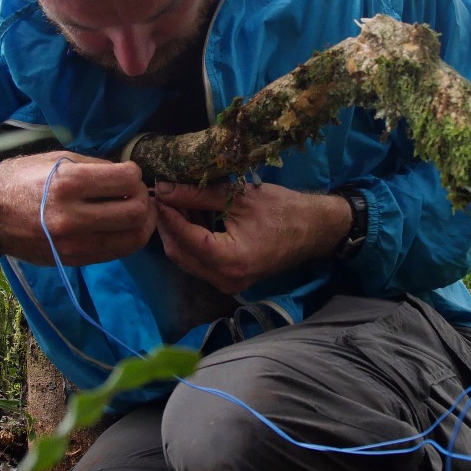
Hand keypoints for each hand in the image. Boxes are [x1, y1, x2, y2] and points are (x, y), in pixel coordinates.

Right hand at [0, 152, 154, 265]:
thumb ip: (96, 167)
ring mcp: (74, 244)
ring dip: (143, 222)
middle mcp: (73, 217)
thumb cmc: (23, 178)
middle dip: (143, 198)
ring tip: (135, 210)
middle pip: (136, 212)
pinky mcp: (74, 260)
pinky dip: (129, 237)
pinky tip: (123, 226)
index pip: (127, 180)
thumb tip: (128, 175)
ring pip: (133, 237)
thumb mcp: (58, 159)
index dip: (135, 173)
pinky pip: (117, 252)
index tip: (128, 172)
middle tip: (134, 192)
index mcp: (69, 183)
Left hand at [154, 181, 350, 294]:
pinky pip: (199, 261)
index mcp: (230, 260)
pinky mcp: (229, 279)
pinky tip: (188, 216)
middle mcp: (225, 279)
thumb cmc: (283, 210)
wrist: (314, 230)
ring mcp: (227, 283)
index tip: (156, 192)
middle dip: (167, 225)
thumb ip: (198, 194)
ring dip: (176, 232)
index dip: (167, 214)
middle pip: (179, 253)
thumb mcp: (239, 197)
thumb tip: (164, 187)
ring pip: (186, 259)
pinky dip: (190, 240)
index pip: (185, 238)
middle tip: (160, 197)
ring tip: (172, 203)